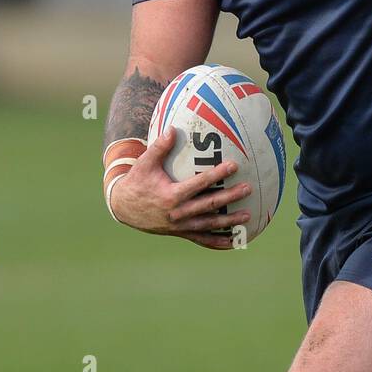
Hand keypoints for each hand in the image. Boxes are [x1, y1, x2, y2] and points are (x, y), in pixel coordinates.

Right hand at [107, 127, 252, 249]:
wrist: (123, 208)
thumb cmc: (137, 182)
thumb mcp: (145, 164)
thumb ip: (160, 147)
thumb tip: (173, 129)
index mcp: (171, 195)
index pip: (199, 184)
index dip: (216, 175)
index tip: (234, 166)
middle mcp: (177, 213)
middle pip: (209, 205)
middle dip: (230, 197)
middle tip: (248, 189)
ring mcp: (180, 226)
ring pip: (209, 225)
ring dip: (229, 222)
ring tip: (248, 216)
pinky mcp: (180, 233)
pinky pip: (201, 239)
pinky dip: (217, 242)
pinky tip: (234, 242)